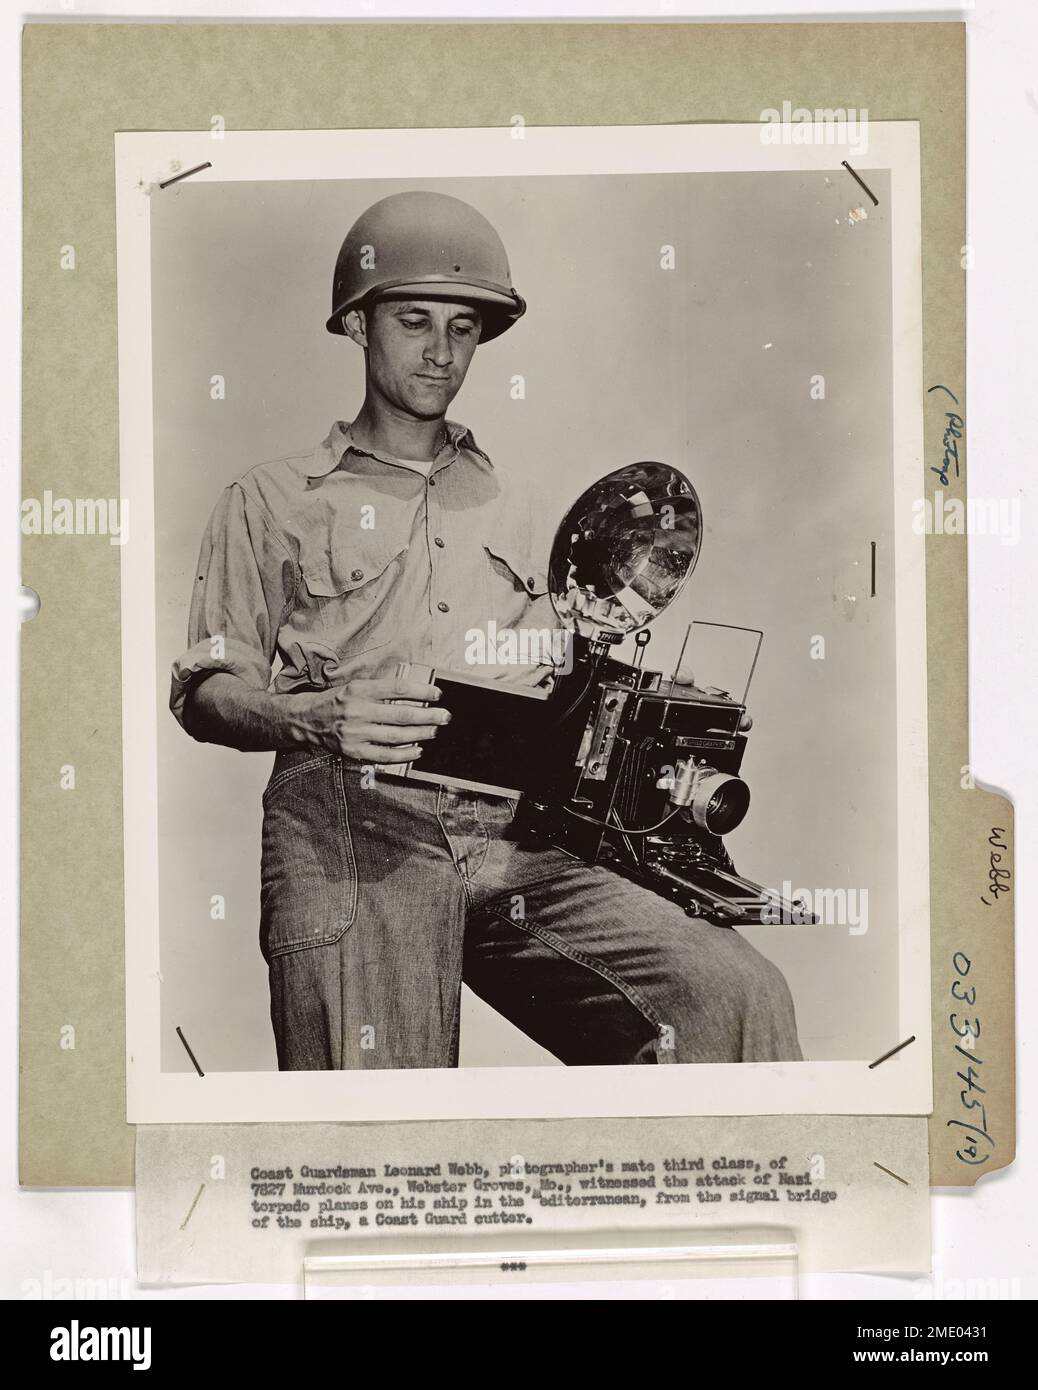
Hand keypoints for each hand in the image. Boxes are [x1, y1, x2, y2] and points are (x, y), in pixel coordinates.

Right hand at [286, 673, 449, 762]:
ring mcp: (356, 733)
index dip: (421, 691)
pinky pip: (385, 755)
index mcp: (359, 690)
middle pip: (401, 714)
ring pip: (396, 736)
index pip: (397, 689)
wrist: (308, 719)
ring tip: (434, 731)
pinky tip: (417, 750)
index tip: (438, 693)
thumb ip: (382, 689)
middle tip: (444, 716)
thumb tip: (416, 691)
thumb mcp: (357, 686)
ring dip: (420, 734)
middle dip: (428, 716)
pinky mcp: (354, 751)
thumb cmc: (338, 701)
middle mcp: (357, 710)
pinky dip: (404, 754)